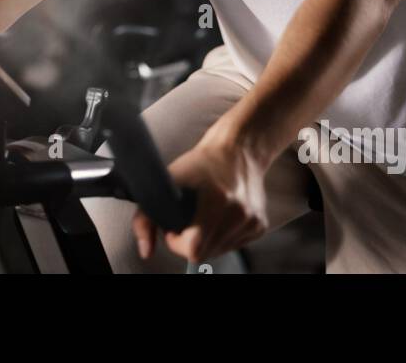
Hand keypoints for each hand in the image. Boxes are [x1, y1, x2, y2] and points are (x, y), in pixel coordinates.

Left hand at [132, 134, 269, 264]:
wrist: (238, 151)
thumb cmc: (200, 165)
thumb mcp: (167, 182)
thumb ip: (145, 218)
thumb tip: (146, 252)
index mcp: (217, 201)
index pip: (193, 249)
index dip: (177, 244)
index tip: (173, 229)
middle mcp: (239, 213)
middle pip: (205, 254)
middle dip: (189, 242)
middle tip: (186, 221)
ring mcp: (252, 221)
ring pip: (219, 251)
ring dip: (206, 241)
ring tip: (203, 217)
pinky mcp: (260, 225)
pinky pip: (233, 245)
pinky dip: (222, 237)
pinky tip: (219, 217)